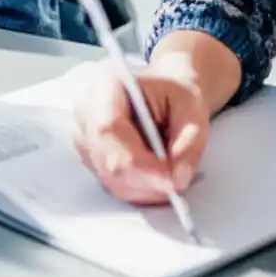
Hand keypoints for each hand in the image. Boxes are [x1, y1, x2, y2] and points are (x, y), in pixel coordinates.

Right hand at [73, 60, 210, 204]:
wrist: (161, 96)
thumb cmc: (173, 96)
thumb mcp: (193, 109)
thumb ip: (190, 142)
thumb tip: (178, 178)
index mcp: (106, 87)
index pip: (109, 130)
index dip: (137, 162)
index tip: (170, 182)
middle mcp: (84, 112)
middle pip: (106, 160)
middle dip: (144, 182)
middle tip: (176, 184)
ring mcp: (82, 137)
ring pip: (108, 178)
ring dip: (142, 188)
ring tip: (169, 176)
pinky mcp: (88, 157)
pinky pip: (110, 183)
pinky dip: (136, 188)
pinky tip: (154, 176)